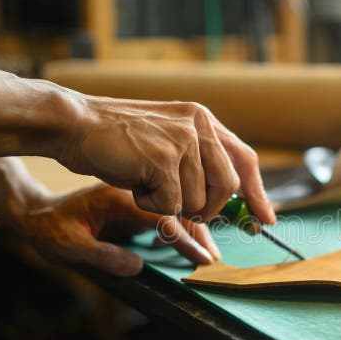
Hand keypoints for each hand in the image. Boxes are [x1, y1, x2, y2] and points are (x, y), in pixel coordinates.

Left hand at [19, 184, 220, 276]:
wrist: (35, 210)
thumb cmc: (48, 229)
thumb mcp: (68, 246)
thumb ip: (101, 255)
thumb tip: (136, 267)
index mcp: (117, 199)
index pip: (162, 215)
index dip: (184, 238)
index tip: (203, 258)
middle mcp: (131, 192)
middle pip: (177, 205)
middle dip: (200, 229)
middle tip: (214, 256)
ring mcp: (135, 194)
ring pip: (176, 203)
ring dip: (195, 224)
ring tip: (209, 250)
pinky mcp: (135, 200)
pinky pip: (167, 206)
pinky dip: (183, 221)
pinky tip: (187, 239)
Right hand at [59, 96, 275, 224]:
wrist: (74, 124)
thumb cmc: (116, 141)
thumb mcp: (165, 146)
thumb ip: (197, 168)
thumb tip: (223, 213)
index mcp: (202, 120)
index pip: (245, 159)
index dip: (257, 193)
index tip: (265, 219)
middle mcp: (198, 125)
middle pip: (227, 187)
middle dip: (207, 209)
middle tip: (179, 209)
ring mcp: (182, 140)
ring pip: (197, 201)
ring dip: (168, 205)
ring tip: (143, 181)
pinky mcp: (164, 158)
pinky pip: (170, 205)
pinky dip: (150, 205)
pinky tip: (133, 182)